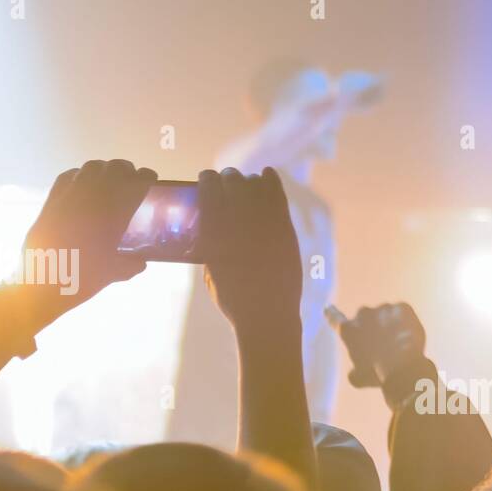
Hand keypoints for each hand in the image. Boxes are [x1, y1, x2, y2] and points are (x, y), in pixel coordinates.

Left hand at [19, 159, 155, 330]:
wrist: (42, 281)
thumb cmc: (82, 278)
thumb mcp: (115, 273)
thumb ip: (132, 264)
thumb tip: (141, 261)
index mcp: (115, 212)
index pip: (137, 182)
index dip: (147, 178)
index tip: (152, 181)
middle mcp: (95, 196)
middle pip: (116, 168)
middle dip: (128, 172)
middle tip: (132, 182)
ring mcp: (71, 194)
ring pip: (93, 167)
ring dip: (106, 171)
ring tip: (109, 183)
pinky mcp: (53, 198)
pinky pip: (70, 175)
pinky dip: (82, 175)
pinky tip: (84, 187)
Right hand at [199, 167, 301, 331]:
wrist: (267, 315)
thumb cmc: (234, 297)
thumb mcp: (211, 268)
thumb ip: (212, 242)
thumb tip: (213, 222)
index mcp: (214, 228)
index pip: (209, 186)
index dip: (207, 179)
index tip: (207, 180)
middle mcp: (238, 219)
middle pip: (232, 180)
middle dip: (227, 178)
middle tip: (227, 182)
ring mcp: (264, 222)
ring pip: (255, 184)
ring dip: (248, 181)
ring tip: (246, 186)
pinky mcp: (285, 228)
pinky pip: (277, 194)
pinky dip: (270, 181)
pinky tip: (266, 175)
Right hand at [326, 302, 425, 387]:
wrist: (404, 367)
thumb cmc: (377, 375)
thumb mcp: (359, 378)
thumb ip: (354, 372)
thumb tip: (354, 372)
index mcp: (348, 331)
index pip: (335, 318)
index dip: (332, 314)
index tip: (328, 308)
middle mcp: (363, 315)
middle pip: (365, 316)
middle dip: (372, 326)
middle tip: (382, 343)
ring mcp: (383, 309)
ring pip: (386, 314)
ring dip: (390, 323)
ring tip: (399, 342)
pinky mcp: (402, 308)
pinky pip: (402, 312)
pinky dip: (406, 321)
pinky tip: (409, 335)